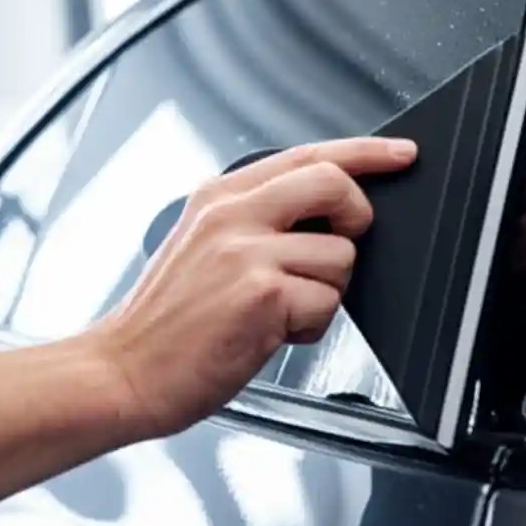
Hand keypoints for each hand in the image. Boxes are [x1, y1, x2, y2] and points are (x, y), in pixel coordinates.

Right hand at [89, 138, 417, 436]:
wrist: (123, 373)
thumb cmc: (166, 323)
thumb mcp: (201, 247)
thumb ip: (256, 222)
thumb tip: (327, 217)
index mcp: (219, 197)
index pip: (307, 155)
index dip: (365, 152)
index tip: (401, 153)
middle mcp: (232, 215)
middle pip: (334, 184)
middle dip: (357, 217)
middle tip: (341, 247)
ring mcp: (247, 252)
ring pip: (340, 255)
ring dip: (325, 292)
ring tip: (280, 311)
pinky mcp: (262, 294)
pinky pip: (328, 302)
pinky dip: (311, 326)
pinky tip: (274, 333)